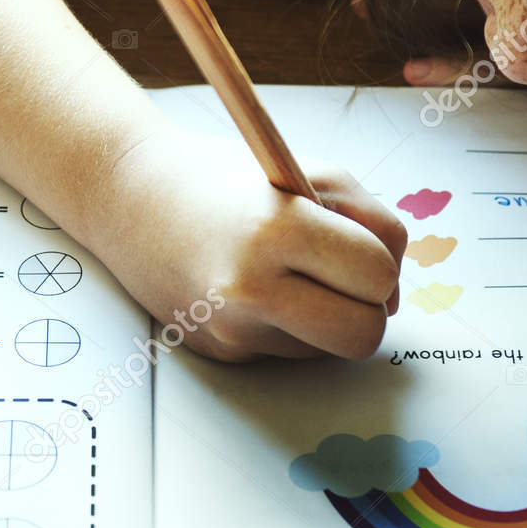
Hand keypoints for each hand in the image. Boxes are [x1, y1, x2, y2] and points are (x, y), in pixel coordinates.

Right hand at [85, 128, 406, 362]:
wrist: (132, 200)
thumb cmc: (229, 180)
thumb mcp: (309, 172)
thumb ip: (371, 221)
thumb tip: (393, 293)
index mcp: (277, 229)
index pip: (377, 274)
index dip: (383, 265)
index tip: (363, 251)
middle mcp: (251, 288)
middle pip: (363, 336)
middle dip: (370, 312)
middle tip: (349, 282)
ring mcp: (233, 329)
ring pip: (330, 351)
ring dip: (329, 319)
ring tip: (292, 276)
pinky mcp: (223, 354)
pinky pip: (292, 353)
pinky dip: (293, 327)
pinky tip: (260, 291)